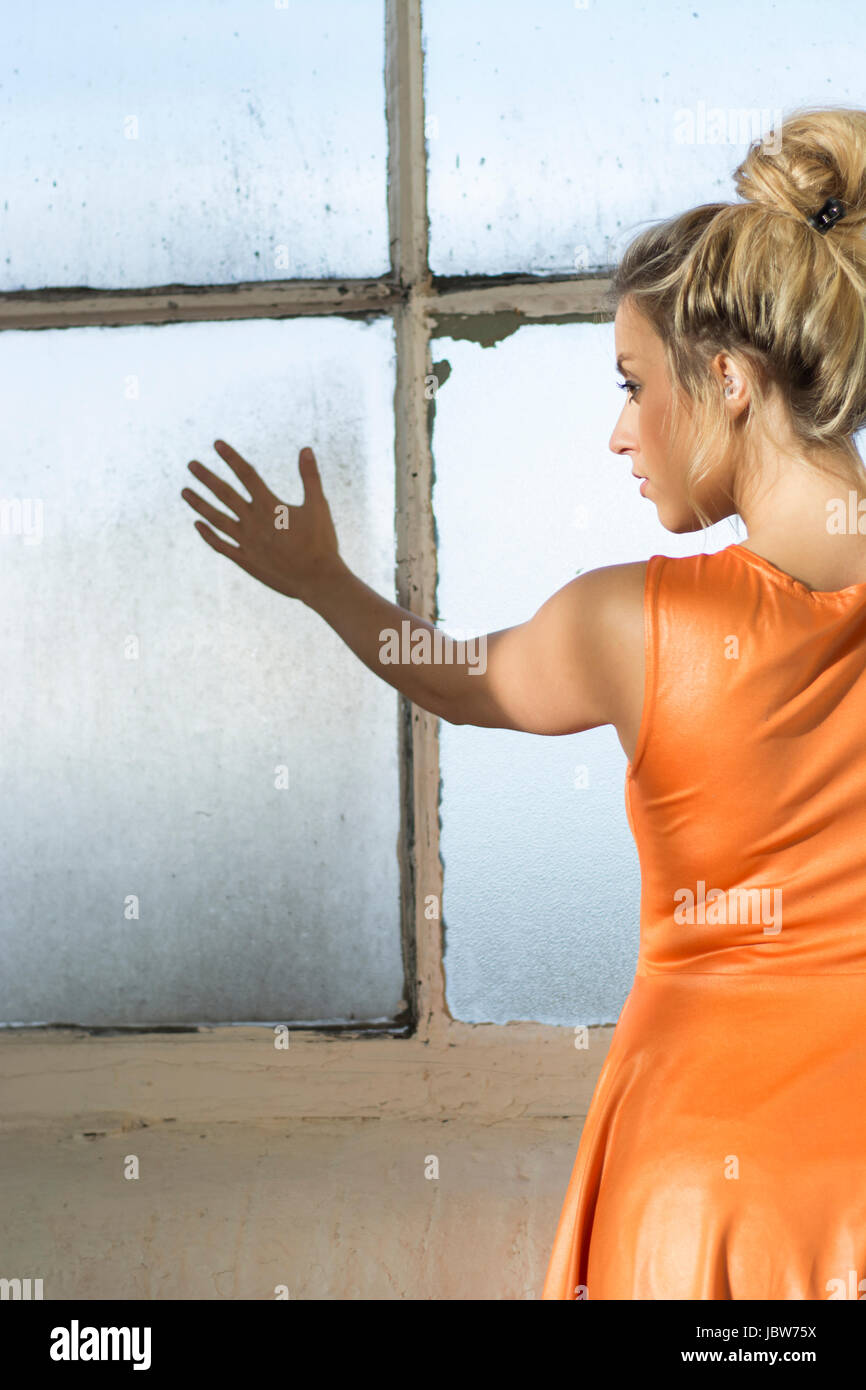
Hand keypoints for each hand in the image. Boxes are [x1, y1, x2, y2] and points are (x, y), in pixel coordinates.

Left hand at [181, 440, 340, 600]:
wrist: (317, 580)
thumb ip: (310, 477)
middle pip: (224, 494)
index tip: (217, 444)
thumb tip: (306, 449)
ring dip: (199, 503)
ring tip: (184, 491)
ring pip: (216, 518)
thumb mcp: (318, 505)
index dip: (231, 457)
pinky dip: (207, 535)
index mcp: (270, 506)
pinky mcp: (245, 560)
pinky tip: (197, 524)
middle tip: (191, 464)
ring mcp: (246, 542)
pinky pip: (221, 545)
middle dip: (206, 477)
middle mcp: (253, 522)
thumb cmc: (321, 542)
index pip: (246, 474)